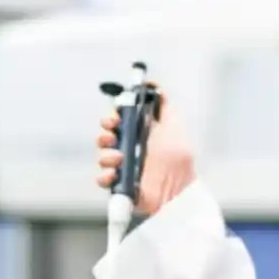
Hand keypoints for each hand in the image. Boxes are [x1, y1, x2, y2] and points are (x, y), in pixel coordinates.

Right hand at [96, 94, 196, 213]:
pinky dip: (104, 175)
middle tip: (111, 135)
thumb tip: (155, 87)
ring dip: (106, 154)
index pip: (118, 121)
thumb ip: (164, 107)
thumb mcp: (174, 126)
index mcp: (139, 135)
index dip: (114, 116)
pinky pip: (101, 178)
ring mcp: (123, 168)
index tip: (116, 116)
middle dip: (104, 133)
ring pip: (101, 155)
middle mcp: (129, 150)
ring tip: (119, 159)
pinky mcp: (119, 186)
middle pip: (105, 136)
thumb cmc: (177, 160)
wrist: (176, 190)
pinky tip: (115, 175)